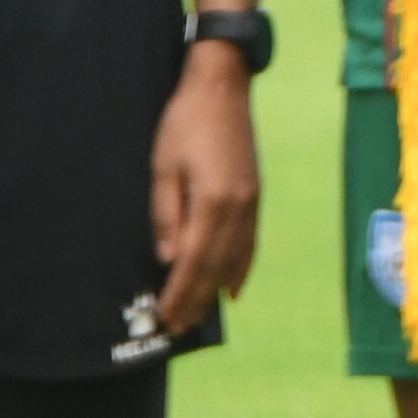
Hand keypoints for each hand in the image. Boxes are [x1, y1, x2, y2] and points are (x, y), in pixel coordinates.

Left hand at [148, 48, 259, 332]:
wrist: (222, 88)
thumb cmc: (183, 123)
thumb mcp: (162, 167)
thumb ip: (167, 214)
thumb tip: (169, 258)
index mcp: (214, 202)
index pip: (194, 261)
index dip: (179, 293)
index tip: (164, 318)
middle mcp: (239, 209)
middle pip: (216, 267)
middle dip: (196, 300)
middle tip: (178, 328)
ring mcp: (252, 203)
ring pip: (236, 259)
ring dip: (216, 290)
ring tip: (200, 315)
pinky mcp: (255, 196)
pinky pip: (250, 243)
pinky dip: (241, 269)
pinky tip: (233, 287)